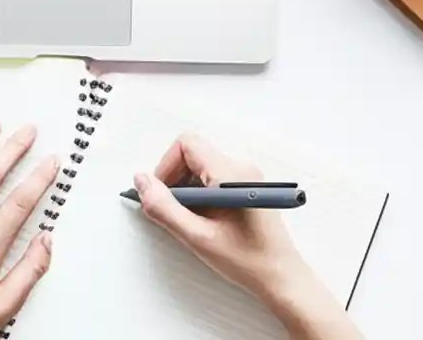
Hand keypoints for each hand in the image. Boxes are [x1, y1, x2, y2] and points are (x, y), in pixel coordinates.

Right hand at [134, 134, 362, 339]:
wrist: (281, 277)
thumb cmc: (246, 260)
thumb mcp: (197, 237)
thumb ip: (164, 207)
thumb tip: (141, 182)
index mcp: (230, 174)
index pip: (187, 144)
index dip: (166, 166)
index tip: (161, 194)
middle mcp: (241, 167)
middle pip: (193, 154)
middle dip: (175, 180)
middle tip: (175, 212)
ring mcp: (246, 176)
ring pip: (201, 167)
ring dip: (188, 190)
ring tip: (194, 221)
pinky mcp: (247, 186)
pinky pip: (214, 177)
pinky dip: (201, 195)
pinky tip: (206, 221)